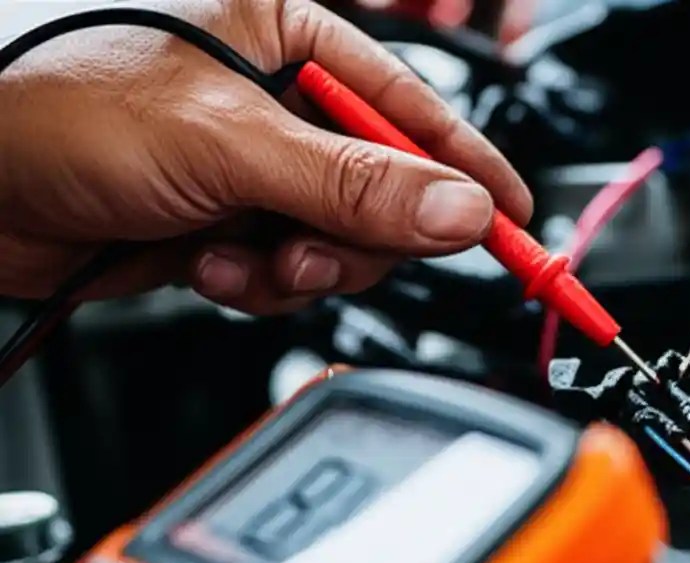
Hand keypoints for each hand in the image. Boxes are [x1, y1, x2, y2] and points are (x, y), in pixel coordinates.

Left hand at [0, 0, 531, 313]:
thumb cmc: (56, 101)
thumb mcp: (227, 139)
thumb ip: (354, 183)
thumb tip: (458, 210)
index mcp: (290, 38)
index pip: (413, 110)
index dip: (470, 171)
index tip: (519, 226)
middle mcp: (276, 102)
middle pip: (383, 189)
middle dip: (362, 235)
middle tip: (332, 250)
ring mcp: (247, 167)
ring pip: (336, 241)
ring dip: (305, 266)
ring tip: (254, 258)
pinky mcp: (218, 223)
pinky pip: (283, 271)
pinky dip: (259, 283)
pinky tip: (215, 269)